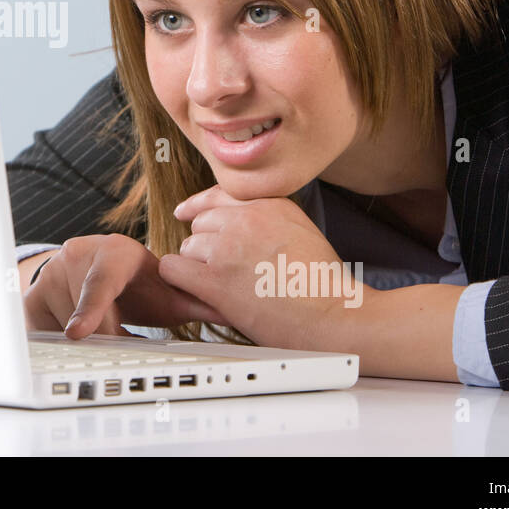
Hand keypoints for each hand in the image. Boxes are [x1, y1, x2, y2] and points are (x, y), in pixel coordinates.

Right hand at [22, 233, 225, 338]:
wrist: (96, 266)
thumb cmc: (139, 283)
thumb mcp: (165, 291)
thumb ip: (198, 302)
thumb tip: (237, 311)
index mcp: (114, 252)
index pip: (101, 281)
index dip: (91, 309)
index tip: (79, 334)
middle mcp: (76, 257)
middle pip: (86, 317)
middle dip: (106, 337)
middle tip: (120, 341)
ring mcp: (50, 276)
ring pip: (67, 330)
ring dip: (91, 343)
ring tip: (105, 328)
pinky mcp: (32, 299)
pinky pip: (49, 335)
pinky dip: (68, 345)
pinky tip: (82, 332)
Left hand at [160, 185, 366, 349]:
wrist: (334, 314)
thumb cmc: (322, 282)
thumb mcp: (300, 229)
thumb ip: (267, 217)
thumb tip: (236, 219)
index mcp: (267, 203)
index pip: (218, 194)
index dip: (199, 207)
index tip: (185, 212)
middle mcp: (244, 218)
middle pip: (200, 224)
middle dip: (206, 245)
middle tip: (225, 269)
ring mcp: (227, 248)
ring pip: (187, 247)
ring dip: (198, 266)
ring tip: (224, 286)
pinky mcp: (215, 280)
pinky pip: (174, 269)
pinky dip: (179, 280)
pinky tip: (194, 291)